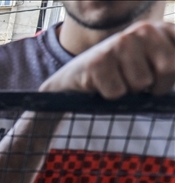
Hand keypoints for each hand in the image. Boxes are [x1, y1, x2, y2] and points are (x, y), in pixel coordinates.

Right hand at [40, 21, 174, 97]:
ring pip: (141, 83)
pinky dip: (109, 96)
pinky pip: (117, 92)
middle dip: (157, 86)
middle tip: (142, 86)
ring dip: (130, 91)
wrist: (75, 76)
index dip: (172, 77)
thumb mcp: (152, 62)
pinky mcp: (97, 62)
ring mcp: (118, 44)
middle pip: (169, 68)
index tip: (158, 79)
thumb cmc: (119, 72)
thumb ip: (171, 65)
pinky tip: (101, 85)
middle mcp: (141, 30)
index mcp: (160, 29)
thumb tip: (174, 73)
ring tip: (118, 82)